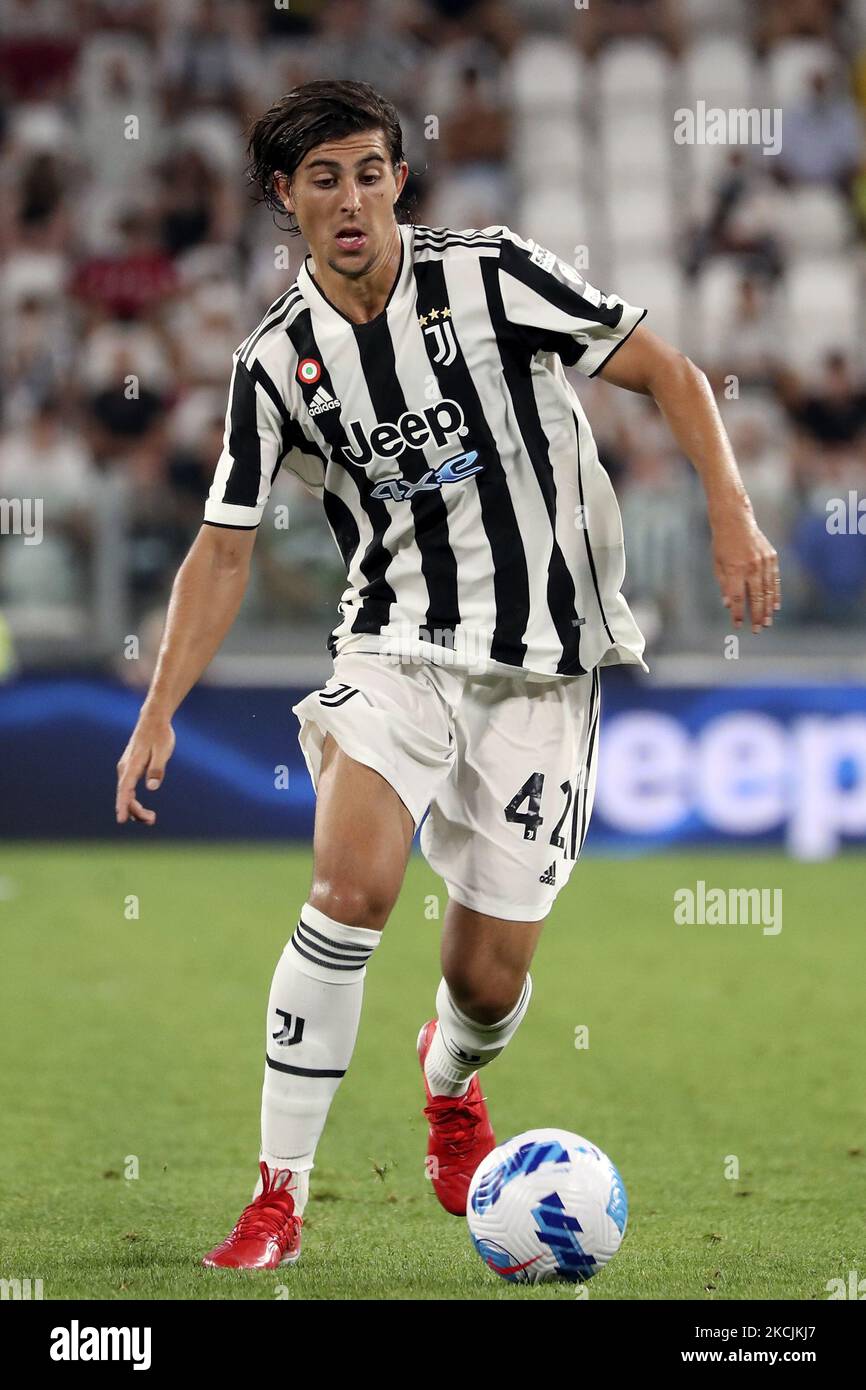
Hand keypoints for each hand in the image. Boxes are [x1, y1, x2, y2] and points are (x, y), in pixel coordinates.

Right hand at [116, 715, 175, 824]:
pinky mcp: (130, 769)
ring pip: (125, 793)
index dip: (123, 805)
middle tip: (152, 820)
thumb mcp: (163, 751)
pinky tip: (141, 811)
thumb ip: (157, 769)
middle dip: (135, 811)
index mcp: (132, 765)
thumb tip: (152, 788)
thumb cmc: (160, 735)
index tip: (122, 819)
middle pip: (125, 795)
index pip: (125, 789)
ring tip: (151, 819)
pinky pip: (127, 789)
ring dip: (135, 808)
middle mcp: (125, 768)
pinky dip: (133, 801)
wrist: (153, 720)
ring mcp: (126, 769)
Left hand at [711, 499, 780, 633]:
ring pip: (767, 591)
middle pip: (755, 597)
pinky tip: (774, 607)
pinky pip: (775, 580)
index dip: (737, 613)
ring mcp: (763, 562)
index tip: (738, 625)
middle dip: (756, 616)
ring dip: (767, 609)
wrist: (735, 520)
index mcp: (734, 569)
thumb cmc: (722, 544)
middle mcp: (751, 566)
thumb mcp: (717, 564)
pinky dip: (775, 594)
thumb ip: (724, 585)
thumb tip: (727, 606)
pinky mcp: (772, 557)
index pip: (736, 597)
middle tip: (757, 630)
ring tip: (766, 623)